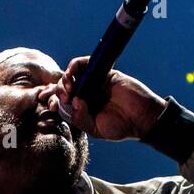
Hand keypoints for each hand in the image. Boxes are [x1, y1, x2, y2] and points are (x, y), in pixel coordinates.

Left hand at [45, 56, 166, 141]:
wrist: (142, 117)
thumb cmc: (121, 127)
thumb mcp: (96, 129)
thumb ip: (81, 118)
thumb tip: (73, 101)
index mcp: (82, 109)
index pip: (61, 102)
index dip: (53, 100)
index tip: (50, 102)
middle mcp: (86, 95)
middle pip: (64, 87)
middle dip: (58, 90)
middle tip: (64, 96)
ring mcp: (94, 83)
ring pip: (72, 74)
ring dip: (65, 78)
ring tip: (69, 87)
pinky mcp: (103, 72)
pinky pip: (85, 63)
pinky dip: (75, 66)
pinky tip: (72, 74)